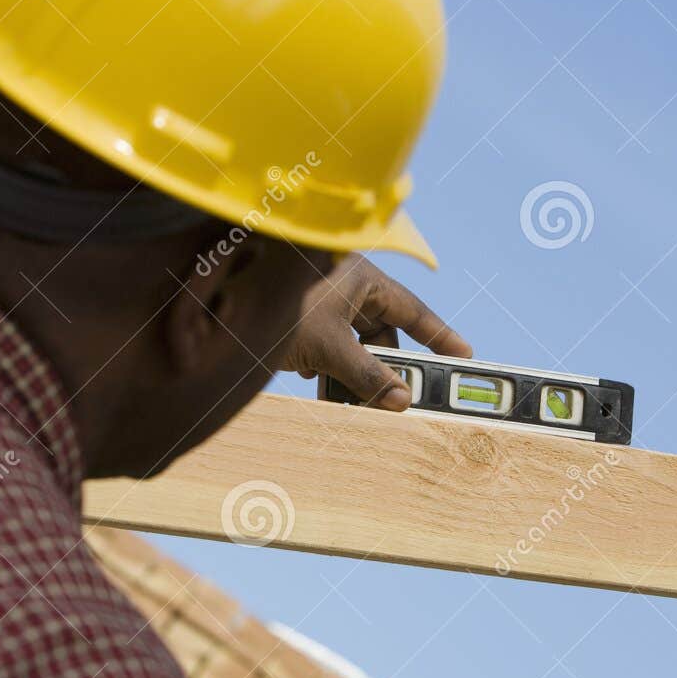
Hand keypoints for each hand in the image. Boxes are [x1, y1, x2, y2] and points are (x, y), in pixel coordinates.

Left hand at [281, 255, 472, 409]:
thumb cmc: (276, 307)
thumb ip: (368, 376)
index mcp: (361, 277)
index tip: (463, 355)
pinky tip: (318, 382)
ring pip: (353, 341)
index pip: (413, 309)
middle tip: (400, 398)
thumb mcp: (328, 347)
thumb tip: (401, 401)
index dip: (439, 335)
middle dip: (386, 366)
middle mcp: (345, 283)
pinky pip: (328, 344)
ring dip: (355, 372)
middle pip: (382, 330)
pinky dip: (330, 366)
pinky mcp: (299, 316)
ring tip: (354, 400)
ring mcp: (321, 299)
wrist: (213, 297)